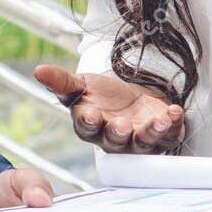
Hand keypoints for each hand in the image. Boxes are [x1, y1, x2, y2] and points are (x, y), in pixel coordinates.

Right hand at [33, 65, 183, 153]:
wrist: (130, 100)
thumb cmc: (101, 97)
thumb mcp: (81, 84)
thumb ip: (61, 81)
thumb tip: (37, 70)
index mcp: (90, 126)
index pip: (87, 128)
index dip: (88, 122)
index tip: (91, 114)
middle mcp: (114, 138)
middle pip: (115, 140)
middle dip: (119, 133)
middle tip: (121, 125)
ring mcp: (138, 139)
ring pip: (144, 142)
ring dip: (151, 131)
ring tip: (159, 120)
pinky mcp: (161, 135)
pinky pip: (169, 135)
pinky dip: (173, 124)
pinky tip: (174, 111)